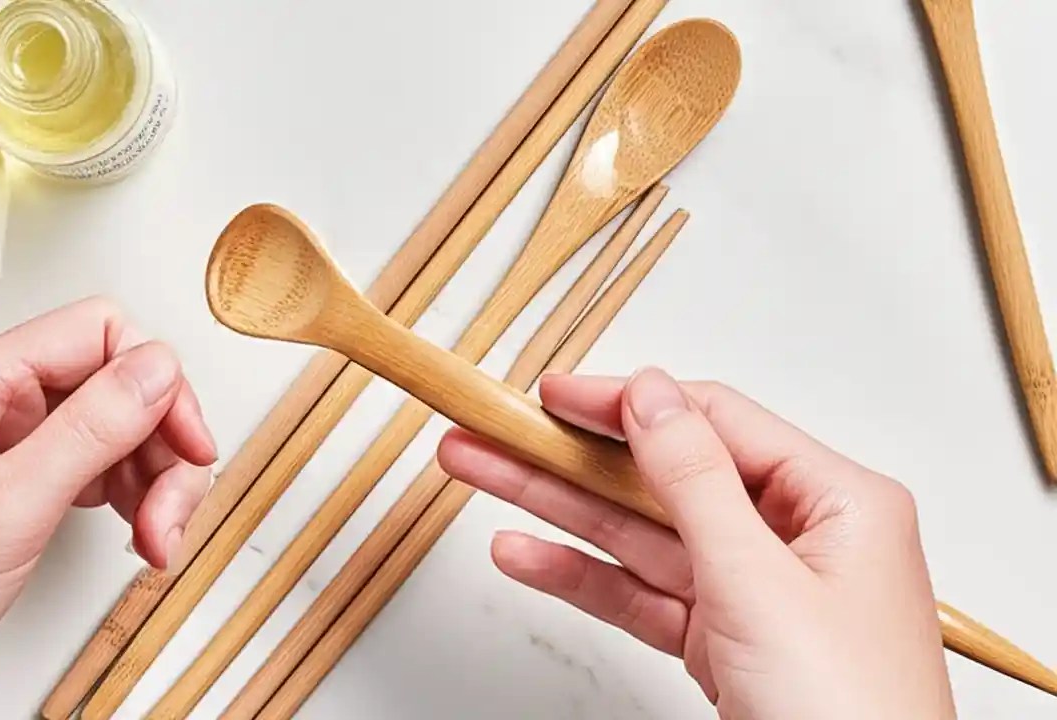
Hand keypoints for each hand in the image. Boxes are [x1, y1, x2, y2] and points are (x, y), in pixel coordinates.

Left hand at [0, 297, 215, 717]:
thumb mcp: (10, 507)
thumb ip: (92, 428)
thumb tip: (158, 365)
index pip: (96, 332)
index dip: (157, 382)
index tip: (189, 443)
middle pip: (114, 385)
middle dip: (160, 448)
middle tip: (173, 513)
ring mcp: (3, 444)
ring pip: (114, 430)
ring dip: (153, 482)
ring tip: (156, 539)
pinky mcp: (14, 484)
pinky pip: (96, 467)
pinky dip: (131, 500)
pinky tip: (139, 534)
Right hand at [438, 368, 955, 719]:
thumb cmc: (854, 716)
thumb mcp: (762, 582)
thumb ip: (696, 482)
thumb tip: (651, 397)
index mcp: (837, 502)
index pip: (713, 422)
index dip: (626, 403)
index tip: (555, 395)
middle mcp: (796, 539)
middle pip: (661, 477)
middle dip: (570, 456)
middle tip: (495, 431)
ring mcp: (755, 594)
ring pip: (638, 536)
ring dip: (557, 509)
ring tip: (482, 473)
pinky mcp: (723, 645)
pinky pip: (640, 595)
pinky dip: (580, 577)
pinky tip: (523, 553)